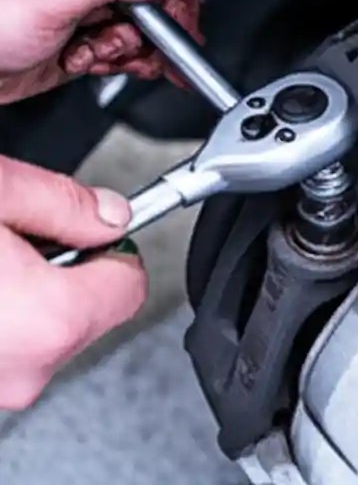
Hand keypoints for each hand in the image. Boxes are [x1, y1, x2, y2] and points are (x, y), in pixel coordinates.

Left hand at [0, 0, 202, 103]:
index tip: (177, 10)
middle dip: (156, 22)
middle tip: (150, 42)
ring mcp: (82, 7)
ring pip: (142, 25)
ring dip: (132, 46)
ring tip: (104, 52)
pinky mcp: (78, 40)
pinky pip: (122, 49)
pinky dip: (119, 61)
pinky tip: (94, 62)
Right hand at [0, 156, 143, 409]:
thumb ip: (66, 203)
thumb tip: (111, 213)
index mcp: (48, 319)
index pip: (130, 285)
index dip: (112, 248)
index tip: (88, 229)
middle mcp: (24, 368)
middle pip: (86, 312)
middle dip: (60, 271)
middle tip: (14, 240)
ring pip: (40, 332)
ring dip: (22, 297)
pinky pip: (3, 347)